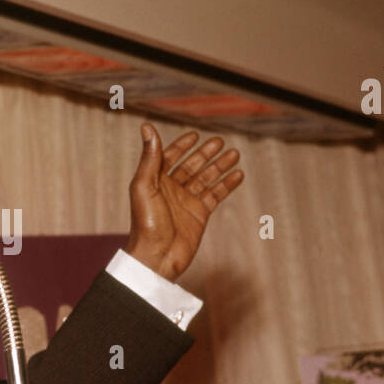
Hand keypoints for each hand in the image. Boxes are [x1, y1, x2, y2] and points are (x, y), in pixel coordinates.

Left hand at [123, 124, 243, 281]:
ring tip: (235, 154)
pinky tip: (238, 175)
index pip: (170, 157)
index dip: (181, 146)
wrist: (157, 257)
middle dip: (206, 153)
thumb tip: (146, 127)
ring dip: (220, 166)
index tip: (195, 135)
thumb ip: (150, 157)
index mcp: (155, 180)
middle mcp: (171, 189)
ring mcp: (186, 202)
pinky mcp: (199, 215)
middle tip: (220, 141)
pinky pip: (215, 195)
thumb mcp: (144, 186)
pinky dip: (227, 185)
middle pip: (192, 165)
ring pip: (206, 178)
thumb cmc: (146, 224)